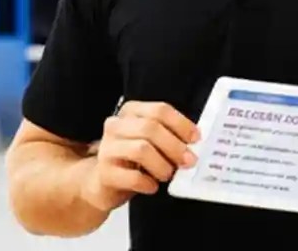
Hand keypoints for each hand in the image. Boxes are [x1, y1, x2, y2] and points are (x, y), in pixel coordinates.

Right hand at [80, 101, 200, 211]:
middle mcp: (116, 126)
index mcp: (131, 112)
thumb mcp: (150, 142)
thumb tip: (195, 143)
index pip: (160, 110)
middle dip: (175, 146)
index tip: (195, 139)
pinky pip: (132, 177)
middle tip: (189, 161)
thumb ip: (169, 137)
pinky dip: (148, 183)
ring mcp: (107, 148)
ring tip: (168, 174)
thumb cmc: (132, 161)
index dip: (181, 124)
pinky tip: (152, 186)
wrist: (102, 184)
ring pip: (141, 150)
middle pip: (151, 128)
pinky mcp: (104, 173)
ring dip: (162, 165)